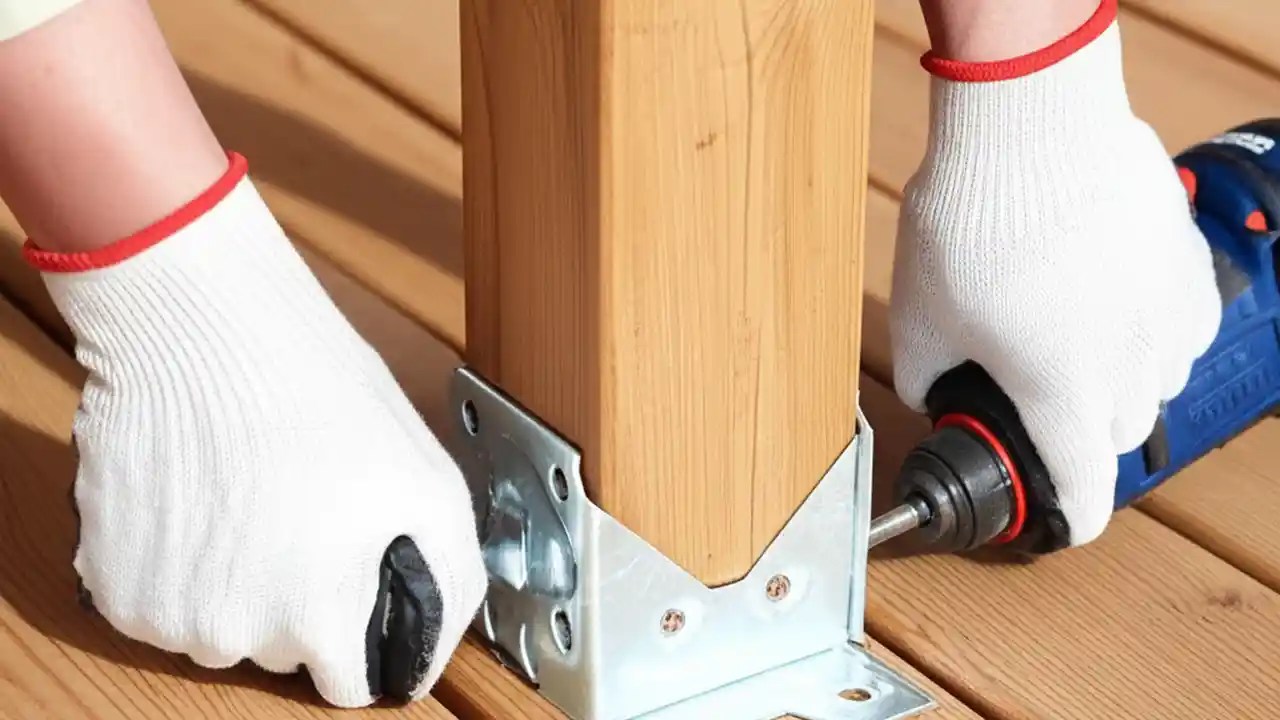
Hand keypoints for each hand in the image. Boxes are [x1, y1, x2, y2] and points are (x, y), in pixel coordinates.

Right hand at [33, 160, 486, 706]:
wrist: (202, 331)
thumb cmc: (319, 394)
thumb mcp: (430, 484)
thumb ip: (449, 581)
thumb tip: (435, 646)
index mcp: (318, 619)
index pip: (350, 686)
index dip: (361, 632)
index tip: (355, 587)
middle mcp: (235, 636)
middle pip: (284, 653)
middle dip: (302, 599)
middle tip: (305, 517)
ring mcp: (167, 615)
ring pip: (221, 630)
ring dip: (239, 584)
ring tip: (254, 501)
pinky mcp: (112, 584)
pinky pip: (162, 605)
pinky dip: (182, 572)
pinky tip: (205, 507)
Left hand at [889, 21, 1220, 544]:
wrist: (1029, 128)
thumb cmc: (970, 223)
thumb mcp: (918, 315)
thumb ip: (923, 374)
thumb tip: (929, 393)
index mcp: (1060, 390)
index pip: (1085, 484)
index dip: (1076, 518)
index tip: (1070, 524)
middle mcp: (1129, 361)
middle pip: (1119, 432)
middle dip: (1079, 431)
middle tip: (1037, 397)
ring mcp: (1166, 309)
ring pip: (1160, 379)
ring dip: (1122, 380)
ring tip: (1072, 340)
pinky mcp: (1185, 260)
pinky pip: (1187, 322)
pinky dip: (1158, 332)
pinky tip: (1119, 304)